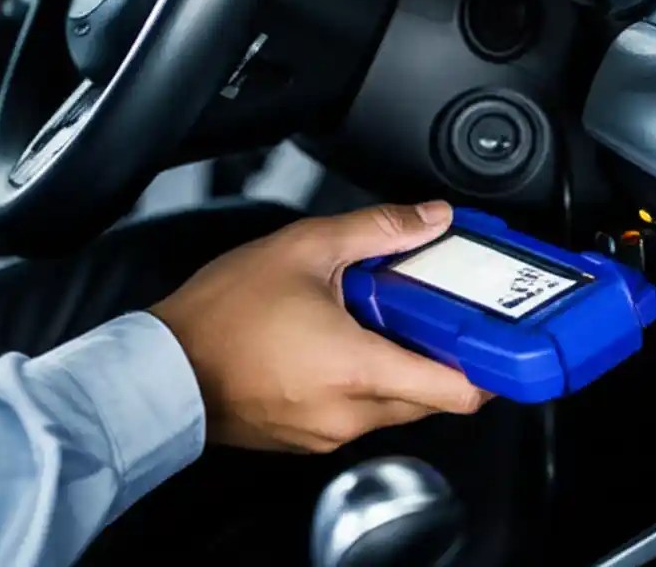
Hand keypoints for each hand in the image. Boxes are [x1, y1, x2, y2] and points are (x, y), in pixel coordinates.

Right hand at [151, 202, 489, 453]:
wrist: (158, 369)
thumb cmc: (219, 316)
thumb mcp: (304, 248)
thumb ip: (379, 229)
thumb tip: (430, 218)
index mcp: (361, 371)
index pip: (459, 391)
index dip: (490, 365)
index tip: (497, 338)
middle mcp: (352, 413)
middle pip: (434, 396)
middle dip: (444, 355)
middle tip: (438, 313)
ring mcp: (329, 431)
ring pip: (397, 405)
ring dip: (403, 366)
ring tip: (386, 319)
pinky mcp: (309, 437)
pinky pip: (359, 413)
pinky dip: (368, 382)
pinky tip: (348, 342)